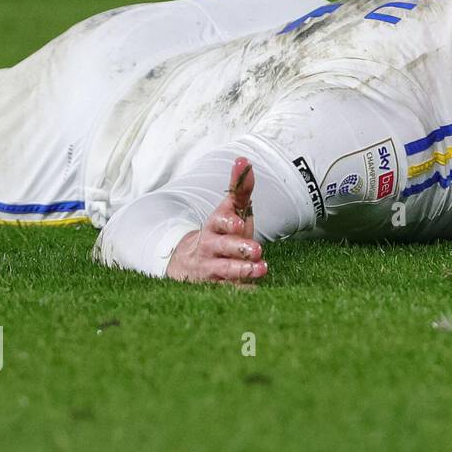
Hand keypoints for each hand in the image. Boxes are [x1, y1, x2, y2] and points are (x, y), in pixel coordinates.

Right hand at [166, 157, 269, 283]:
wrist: (190, 263)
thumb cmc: (221, 234)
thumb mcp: (230, 212)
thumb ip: (239, 188)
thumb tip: (243, 159)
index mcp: (214, 226)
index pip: (218, 222)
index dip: (228, 223)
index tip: (238, 224)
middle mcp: (210, 247)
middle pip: (222, 248)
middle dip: (239, 248)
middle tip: (257, 250)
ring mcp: (211, 269)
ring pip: (224, 271)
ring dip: (243, 271)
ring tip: (262, 269)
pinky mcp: (215, 288)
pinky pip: (228, 292)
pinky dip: (240, 291)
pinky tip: (253, 290)